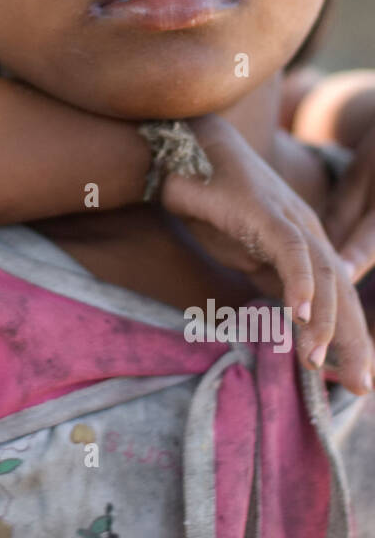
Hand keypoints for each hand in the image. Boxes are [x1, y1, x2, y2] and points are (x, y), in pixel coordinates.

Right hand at [159, 115, 373, 394]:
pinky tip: (301, 314)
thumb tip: (289, 316)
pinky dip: (300, 283)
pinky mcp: (266, 213)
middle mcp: (307, 230)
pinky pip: (291, 252)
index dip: (350, 339)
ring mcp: (290, 219)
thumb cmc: (210, 200)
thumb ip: (271, 279)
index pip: (337, 298)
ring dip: (325, 323)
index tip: (354, 381)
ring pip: (324, 277)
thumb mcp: (245, 252)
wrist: (180, 151)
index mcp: (306, 243)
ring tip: (320, 362)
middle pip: (342, 292)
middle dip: (354, 342)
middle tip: (360, 387)